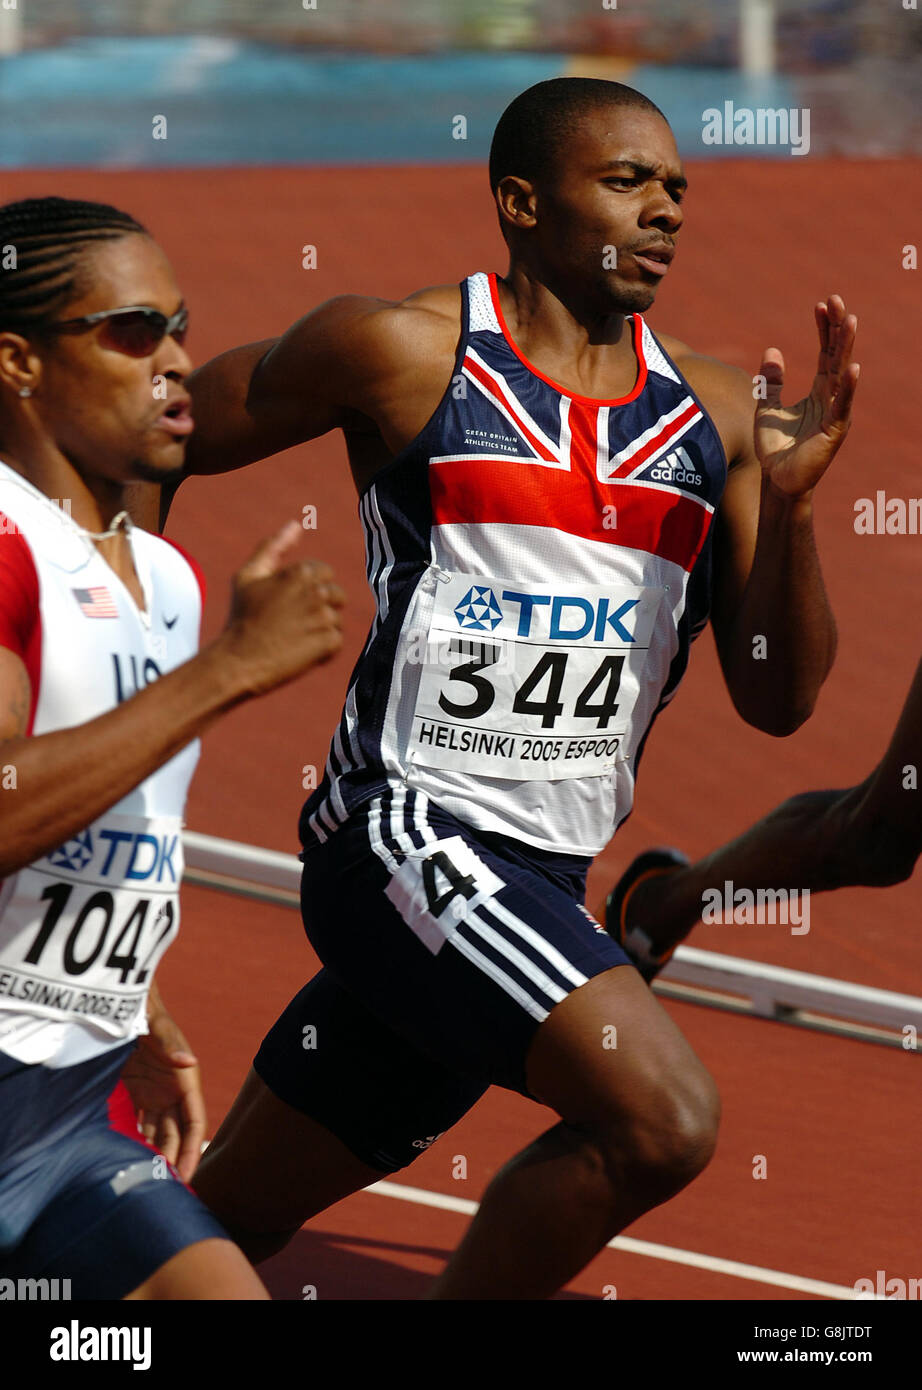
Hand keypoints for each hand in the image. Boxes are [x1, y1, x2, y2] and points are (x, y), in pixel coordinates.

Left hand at [121, 1007, 206, 1182]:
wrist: (127, 1008)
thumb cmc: (147, 1015)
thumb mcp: (159, 1027)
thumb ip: (171, 1043)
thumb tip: (188, 1062)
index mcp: (186, 1081)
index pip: (195, 1122)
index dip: (193, 1149)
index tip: (186, 1176)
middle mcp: (173, 1093)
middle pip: (177, 1135)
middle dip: (173, 1161)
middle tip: (161, 1190)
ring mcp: (155, 1095)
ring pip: (159, 1134)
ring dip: (155, 1155)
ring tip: (146, 1181)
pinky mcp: (137, 1093)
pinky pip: (140, 1124)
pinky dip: (137, 1141)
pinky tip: (128, 1159)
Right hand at [220, 520, 344, 693]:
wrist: (238, 661)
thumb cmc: (242, 617)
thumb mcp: (249, 576)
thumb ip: (273, 546)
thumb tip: (295, 525)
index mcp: (301, 571)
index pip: (325, 573)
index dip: (308, 590)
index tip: (288, 604)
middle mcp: (317, 591)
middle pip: (336, 595)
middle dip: (319, 608)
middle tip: (290, 623)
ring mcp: (325, 617)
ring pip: (336, 619)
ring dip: (320, 629)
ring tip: (293, 638)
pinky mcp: (329, 642)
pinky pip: (336, 642)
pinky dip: (322, 650)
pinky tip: (299, 652)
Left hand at [754, 295, 858, 500]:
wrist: (777, 482)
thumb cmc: (775, 449)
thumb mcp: (766, 408)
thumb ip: (771, 382)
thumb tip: (771, 351)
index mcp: (819, 392)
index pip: (825, 354)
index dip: (823, 330)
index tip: (821, 305)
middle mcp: (831, 398)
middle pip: (836, 356)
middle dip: (837, 328)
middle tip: (836, 300)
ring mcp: (835, 413)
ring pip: (842, 374)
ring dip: (846, 347)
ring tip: (849, 320)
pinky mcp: (833, 431)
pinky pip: (842, 405)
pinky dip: (848, 388)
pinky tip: (853, 368)